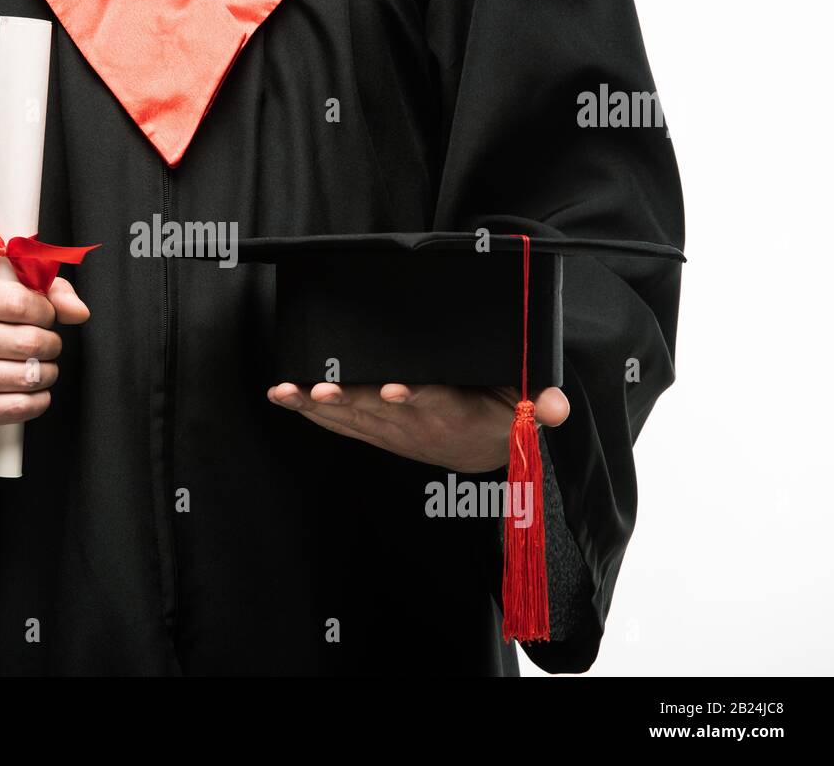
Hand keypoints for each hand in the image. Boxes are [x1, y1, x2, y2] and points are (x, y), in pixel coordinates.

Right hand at [0, 276, 89, 434]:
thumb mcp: (4, 293)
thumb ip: (49, 292)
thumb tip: (78, 312)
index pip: (19, 303)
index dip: (46, 312)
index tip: (45, 318)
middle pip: (28, 342)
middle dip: (51, 344)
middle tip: (46, 345)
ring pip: (28, 377)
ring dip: (47, 373)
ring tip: (38, 367)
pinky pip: (20, 407)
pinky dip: (38, 400)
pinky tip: (30, 390)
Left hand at [267, 382, 569, 473]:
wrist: (486, 453)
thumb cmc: (501, 414)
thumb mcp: (528, 407)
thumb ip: (541, 403)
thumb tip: (558, 408)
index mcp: (456, 413)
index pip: (433, 402)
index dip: (412, 396)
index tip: (392, 389)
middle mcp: (419, 425)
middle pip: (380, 412)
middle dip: (349, 400)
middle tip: (321, 390)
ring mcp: (394, 432)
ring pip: (353, 418)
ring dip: (318, 406)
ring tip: (286, 392)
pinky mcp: (377, 433)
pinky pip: (340, 424)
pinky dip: (311, 411)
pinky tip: (285, 396)